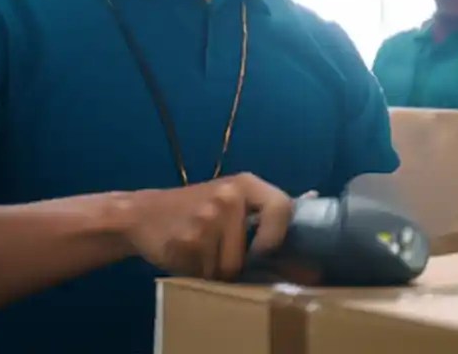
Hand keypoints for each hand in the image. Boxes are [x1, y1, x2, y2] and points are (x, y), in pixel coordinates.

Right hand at [123, 173, 293, 280]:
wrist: (143, 214)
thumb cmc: (197, 213)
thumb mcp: (232, 207)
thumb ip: (270, 227)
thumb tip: (315, 266)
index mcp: (245, 184)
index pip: (282, 207)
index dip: (276, 237)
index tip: (261, 251)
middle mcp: (228, 196)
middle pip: (250, 254)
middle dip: (235, 264)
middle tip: (217, 250)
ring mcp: (205, 217)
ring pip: (227, 268)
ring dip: (214, 270)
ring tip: (199, 252)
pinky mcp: (186, 240)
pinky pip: (205, 273)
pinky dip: (196, 272)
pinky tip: (185, 254)